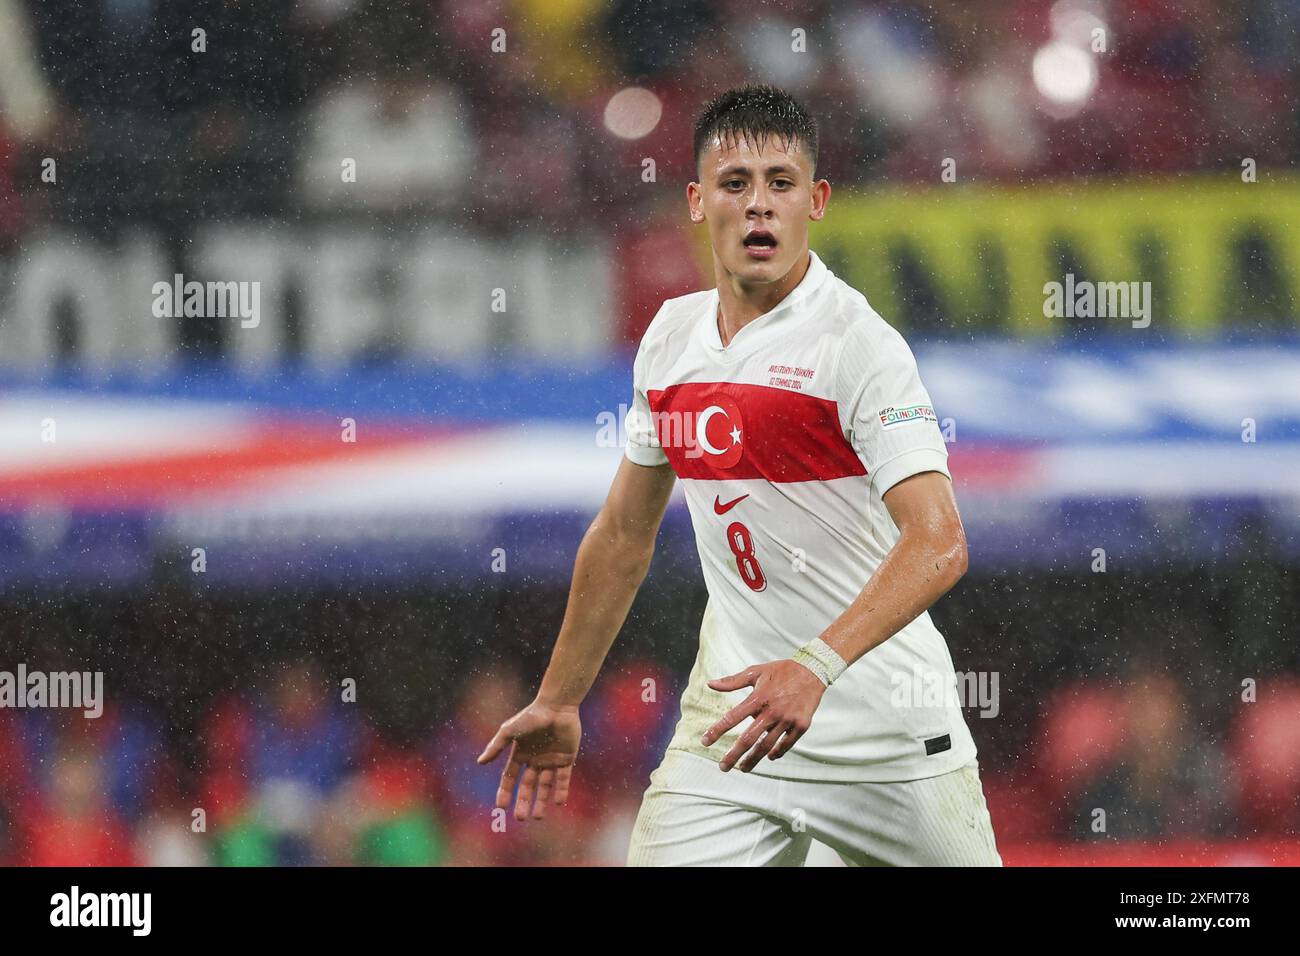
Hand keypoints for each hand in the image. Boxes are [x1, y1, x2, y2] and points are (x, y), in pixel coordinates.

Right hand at [477, 699, 580, 820]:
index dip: (505, 792)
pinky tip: (558, 802)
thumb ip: (496, 747)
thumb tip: (480, 762)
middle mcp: (535, 759)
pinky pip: (563, 779)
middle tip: (520, 818)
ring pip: (545, 786)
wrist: (557, 706)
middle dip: (523, 802)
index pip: (510, 777)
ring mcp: (551, 760)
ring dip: (541, 801)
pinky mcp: (567, 759)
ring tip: (538, 816)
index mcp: (520, 753)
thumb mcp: (510, 731)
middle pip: (527, 786)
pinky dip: (561, 791)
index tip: (501, 808)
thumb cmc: (532, 716)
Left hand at [700, 661, 825, 771]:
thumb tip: (710, 684)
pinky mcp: (801, 725)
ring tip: (742, 768)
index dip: (717, 730)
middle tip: (722, 767)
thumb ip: (733, 681)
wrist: (813, 670)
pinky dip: (777, 752)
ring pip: (766, 746)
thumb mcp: (756, 671)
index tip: (705, 741)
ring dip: (753, 759)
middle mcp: (772, 711)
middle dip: (733, 755)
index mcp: (758, 698)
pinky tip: (769, 757)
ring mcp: (787, 720)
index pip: (732, 717)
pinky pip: (786, 744)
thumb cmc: (781, 670)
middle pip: (748, 739)